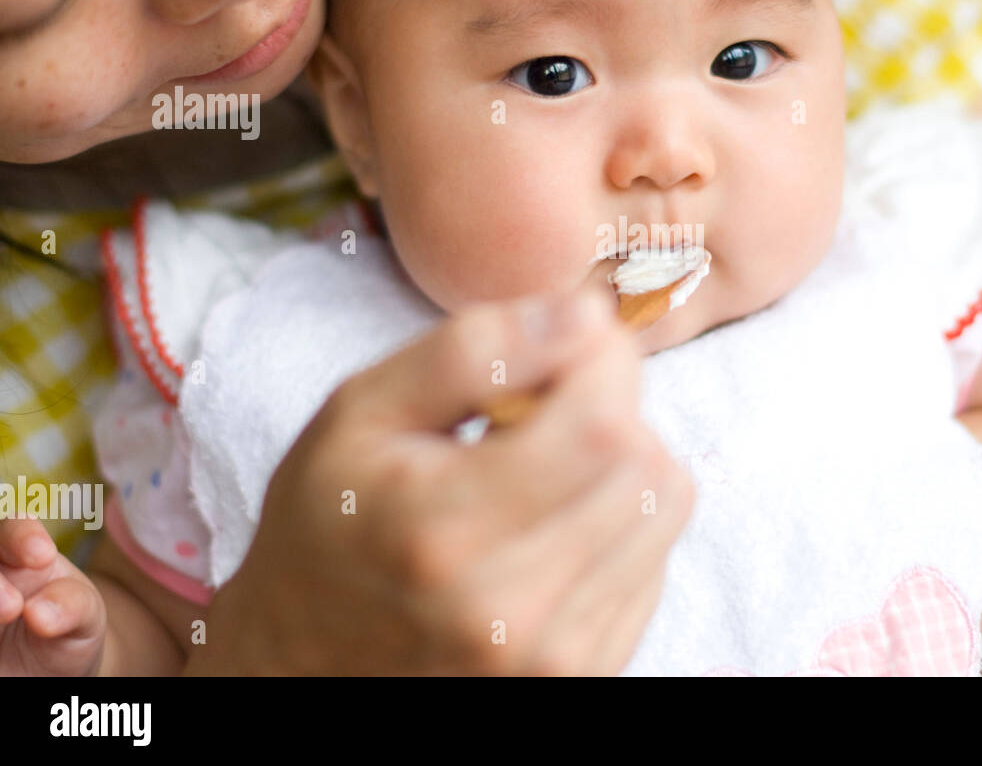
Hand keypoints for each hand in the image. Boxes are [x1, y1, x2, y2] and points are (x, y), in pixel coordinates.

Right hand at [0, 517, 106, 676]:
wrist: (47, 674)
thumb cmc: (67, 635)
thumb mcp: (86, 619)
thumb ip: (74, 606)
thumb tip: (40, 612)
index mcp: (24, 556)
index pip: (15, 529)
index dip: (22, 536)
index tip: (43, 556)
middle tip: (13, 607)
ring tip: (5, 615)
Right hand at [186, 289, 694, 674]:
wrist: (305, 664)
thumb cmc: (326, 524)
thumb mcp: (361, 412)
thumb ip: (471, 352)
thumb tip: (588, 314)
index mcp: (444, 531)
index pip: (605, 426)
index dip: (603, 363)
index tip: (562, 348)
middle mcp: (509, 611)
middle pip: (646, 466)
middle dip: (612, 409)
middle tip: (546, 409)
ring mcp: (552, 659)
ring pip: (664, 511)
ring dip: (622, 465)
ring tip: (547, 468)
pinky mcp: (582, 678)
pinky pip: (654, 562)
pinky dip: (619, 524)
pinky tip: (553, 524)